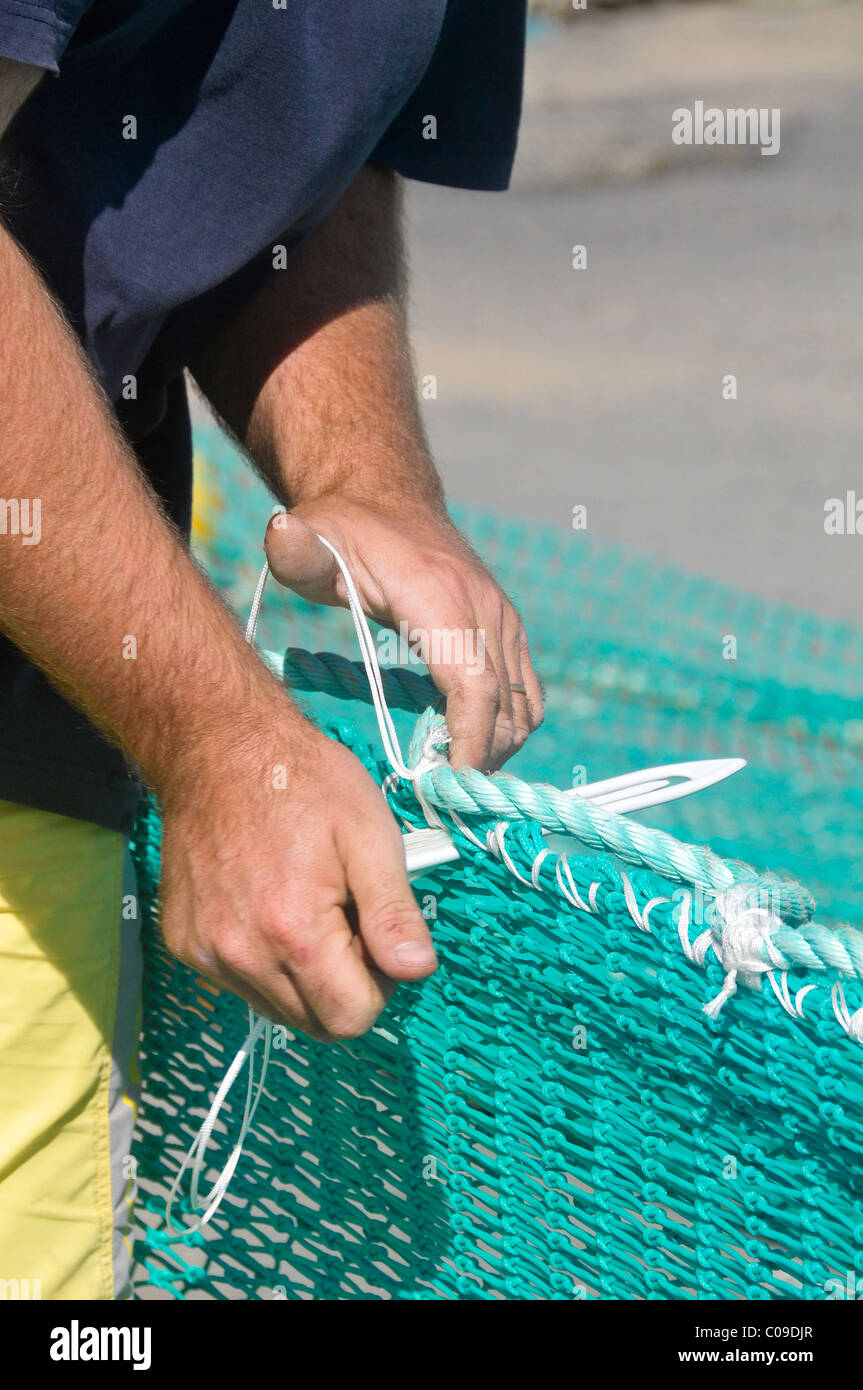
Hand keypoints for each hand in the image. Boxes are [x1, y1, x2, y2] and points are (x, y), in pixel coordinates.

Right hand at [158, 700, 437, 1040]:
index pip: (353, 1018)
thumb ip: (393, 910)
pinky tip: (268, 905)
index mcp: (293, 932)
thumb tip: (417, 970)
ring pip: (278, 1009)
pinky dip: (265, 961)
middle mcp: (241, 955)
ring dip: (304, 977)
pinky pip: (240, 983)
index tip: (373, 932)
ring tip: (306, 907)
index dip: (379, 983)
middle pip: (316, 1023)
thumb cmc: (304, 782)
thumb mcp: (368, 834)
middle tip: (344, 917)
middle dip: (344, 983)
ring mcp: (206, 953)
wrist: (217, 748)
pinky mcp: (184, 944)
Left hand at [265, 497, 543, 770]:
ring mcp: (503, 619)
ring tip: (451, 777)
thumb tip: (281, 535)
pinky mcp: (509, 629)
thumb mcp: (307, 537)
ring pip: (524, 705)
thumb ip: (293, 548)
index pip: (474, 683)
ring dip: (496, 749)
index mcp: (439, 595)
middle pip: (504, 706)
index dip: (469, 741)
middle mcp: (483, 607)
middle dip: (480, 760)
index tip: (448, 785)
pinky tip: (468, 745)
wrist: (385, 500)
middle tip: (439, 799)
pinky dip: (508, 727)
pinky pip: (529, 692)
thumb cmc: (342, 531)